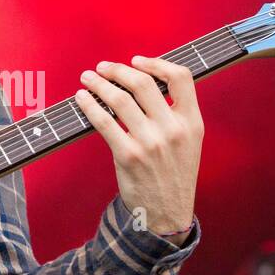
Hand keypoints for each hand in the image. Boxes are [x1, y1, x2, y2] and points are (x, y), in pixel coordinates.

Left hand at [75, 55, 202, 245]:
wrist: (167, 214)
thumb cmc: (173, 174)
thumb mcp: (189, 142)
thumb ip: (176, 113)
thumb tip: (147, 81)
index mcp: (192, 122)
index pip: (181, 77)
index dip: (157, 63)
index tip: (136, 60)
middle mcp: (173, 129)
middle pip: (143, 83)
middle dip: (118, 70)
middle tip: (102, 67)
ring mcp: (151, 142)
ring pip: (120, 99)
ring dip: (99, 84)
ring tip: (88, 79)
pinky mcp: (129, 156)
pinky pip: (104, 122)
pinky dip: (90, 106)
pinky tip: (82, 99)